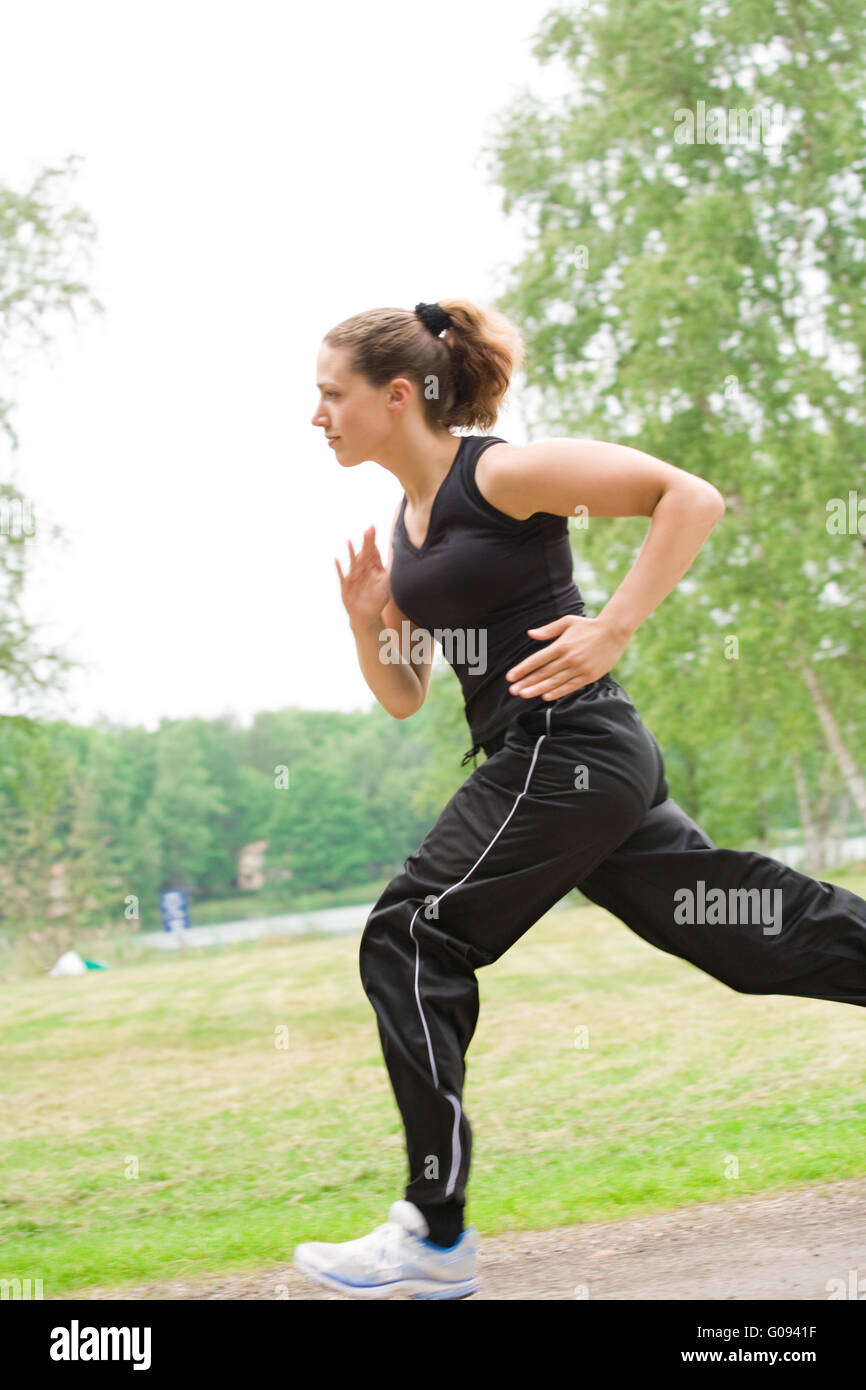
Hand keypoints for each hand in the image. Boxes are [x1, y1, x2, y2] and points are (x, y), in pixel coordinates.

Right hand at [335, 525, 391, 629]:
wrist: (367, 616)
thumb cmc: (377, 598)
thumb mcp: (385, 582)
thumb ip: (384, 567)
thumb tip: (383, 551)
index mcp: (371, 568)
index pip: (372, 552)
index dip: (372, 541)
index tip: (372, 528)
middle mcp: (361, 571)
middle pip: (364, 555)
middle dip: (365, 543)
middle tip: (367, 530)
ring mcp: (353, 578)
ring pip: (353, 564)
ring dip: (351, 553)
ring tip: (349, 541)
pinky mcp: (346, 588)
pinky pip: (342, 577)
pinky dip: (339, 569)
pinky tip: (337, 560)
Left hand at [505, 614, 630, 698]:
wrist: (614, 632)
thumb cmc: (588, 626)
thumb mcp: (567, 622)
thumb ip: (548, 630)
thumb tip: (530, 634)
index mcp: (561, 645)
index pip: (537, 659)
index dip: (523, 669)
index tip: (510, 676)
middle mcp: (569, 658)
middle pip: (543, 673)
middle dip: (526, 682)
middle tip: (513, 691)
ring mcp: (579, 668)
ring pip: (554, 682)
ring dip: (537, 689)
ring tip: (524, 694)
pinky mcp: (589, 676)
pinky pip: (570, 686)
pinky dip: (557, 692)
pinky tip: (545, 696)